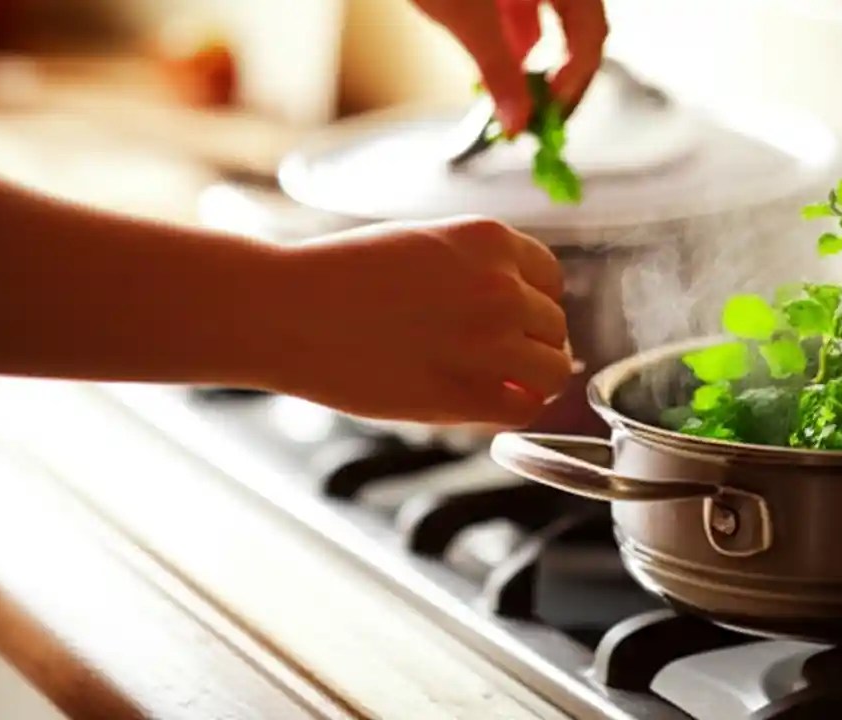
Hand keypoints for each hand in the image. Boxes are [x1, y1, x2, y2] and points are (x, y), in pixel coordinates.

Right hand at [262, 218, 571, 427]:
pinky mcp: (468, 391)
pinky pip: (525, 408)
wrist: (287, 309)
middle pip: (555, 326)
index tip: (513, 322)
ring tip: (489, 381)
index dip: (533, 305)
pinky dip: (511, 409)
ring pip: (553, 370)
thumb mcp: (423, 243)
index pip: (550, 279)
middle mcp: (502, 286)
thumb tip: (520, 304)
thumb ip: (477, 268)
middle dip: (529, 344)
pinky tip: (480, 403)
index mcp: (490, 239)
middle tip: (491, 357)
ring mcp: (490, 340)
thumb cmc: (339, 276)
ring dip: (528, 379)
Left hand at [411, 0, 607, 133]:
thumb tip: (517, 118)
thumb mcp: (468, 16)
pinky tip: (491, 40)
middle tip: (534, 108)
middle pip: (577, 23)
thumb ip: (500, 71)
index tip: (549, 116)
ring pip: (549, 7)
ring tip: (507, 79)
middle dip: (556, 69)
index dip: (575, 83)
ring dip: (531, 47)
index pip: (592, 35)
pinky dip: (512, 21)